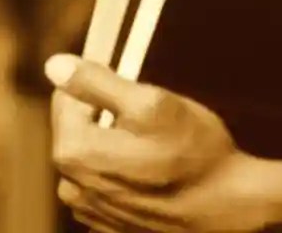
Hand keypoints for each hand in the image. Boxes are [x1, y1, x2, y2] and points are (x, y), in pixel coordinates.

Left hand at [45, 54, 279, 231]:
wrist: (227, 208)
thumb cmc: (195, 153)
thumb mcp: (152, 104)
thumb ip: (98, 82)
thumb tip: (55, 65)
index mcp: (75, 151)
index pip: (65, 98)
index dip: (98, 85)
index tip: (130, 88)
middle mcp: (72, 186)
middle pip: (76, 131)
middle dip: (106, 118)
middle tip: (149, 120)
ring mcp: (89, 211)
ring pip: (90, 159)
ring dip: (114, 147)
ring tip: (154, 149)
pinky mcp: (107, 225)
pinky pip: (103, 186)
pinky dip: (121, 175)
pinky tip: (152, 175)